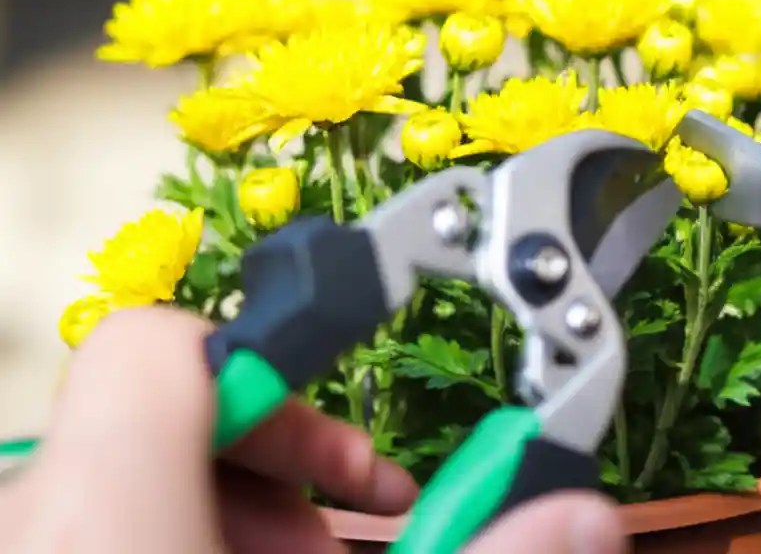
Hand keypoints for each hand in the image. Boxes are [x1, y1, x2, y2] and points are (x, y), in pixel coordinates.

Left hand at [0, 307, 624, 552]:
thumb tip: (577, 520)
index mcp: (98, 523)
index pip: (161, 355)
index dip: (272, 380)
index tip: (347, 461)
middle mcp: (29, 532)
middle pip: (160, 425)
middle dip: (277, 487)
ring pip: (125, 488)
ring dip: (229, 531)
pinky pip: (82, 536)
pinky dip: (164, 551)